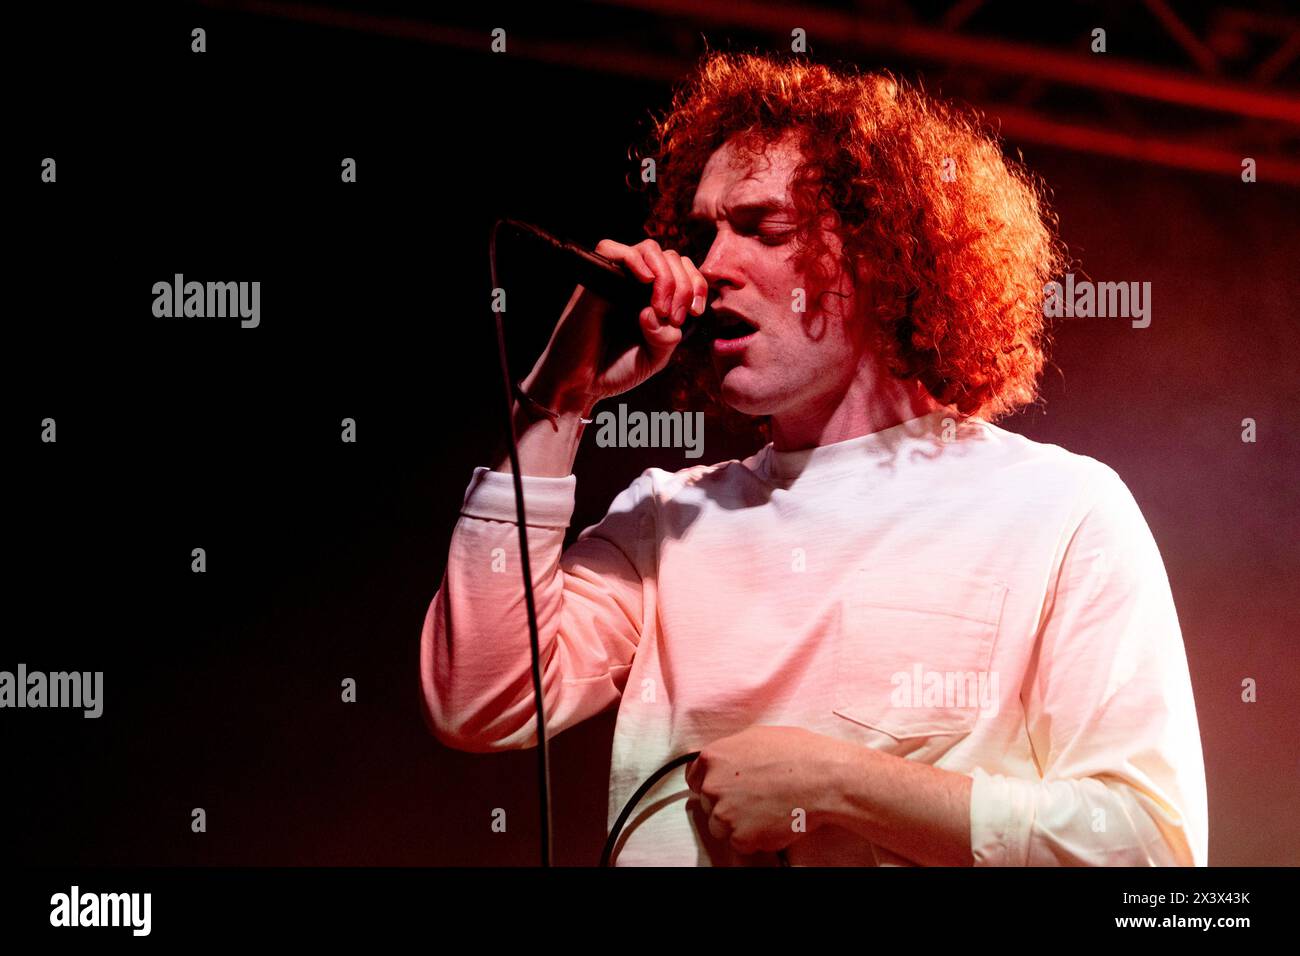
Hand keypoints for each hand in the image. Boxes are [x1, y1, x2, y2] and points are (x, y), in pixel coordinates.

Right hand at [529, 238, 708, 409]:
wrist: (581, 384)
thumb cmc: (614, 370)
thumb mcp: (655, 356)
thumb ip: (667, 335)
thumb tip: (655, 311)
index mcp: (654, 297)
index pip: (685, 270)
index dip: (697, 285)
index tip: (695, 313)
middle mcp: (636, 283)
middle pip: (672, 257)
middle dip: (684, 286)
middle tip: (673, 317)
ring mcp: (615, 279)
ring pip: (650, 249)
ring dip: (665, 276)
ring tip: (660, 310)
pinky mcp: (593, 279)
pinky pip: (612, 249)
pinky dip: (635, 260)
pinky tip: (645, 280)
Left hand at [684, 725, 844, 856]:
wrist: (823, 778)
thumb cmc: (798, 752)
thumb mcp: (757, 736)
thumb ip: (732, 751)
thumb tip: (726, 759)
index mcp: (714, 757)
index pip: (694, 778)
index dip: (710, 784)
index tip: (723, 790)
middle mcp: (712, 785)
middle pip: (709, 804)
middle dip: (728, 804)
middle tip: (755, 800)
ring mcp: (724, 813)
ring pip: (721, 827)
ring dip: (738, 825)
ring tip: (766, 812)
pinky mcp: (741, 837)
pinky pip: (740, 844)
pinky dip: (754, 839)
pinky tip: (773, 823)